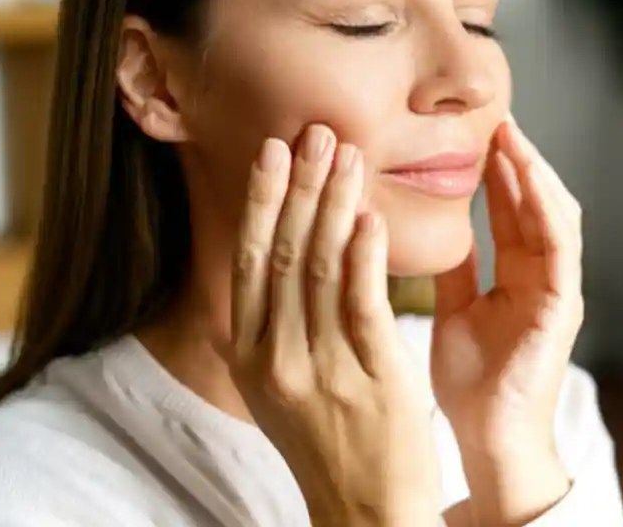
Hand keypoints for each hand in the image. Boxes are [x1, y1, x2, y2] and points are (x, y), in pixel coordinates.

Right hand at [220, 125, 440, 526]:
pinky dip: (365, 254)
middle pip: (284, 255)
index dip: (261, 202)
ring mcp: (322, 369)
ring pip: (322, 269)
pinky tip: (369, 214)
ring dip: (333, 204)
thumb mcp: (276, 388)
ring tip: (346, 155)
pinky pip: (363, 304)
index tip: (271, 152)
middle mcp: (277, 358)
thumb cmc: (326, 445)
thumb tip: (267, 260)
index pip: (250, 262)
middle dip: (298, 187)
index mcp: (251, 356)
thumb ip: (268, 328)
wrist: (364, 514)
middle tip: (313, 133)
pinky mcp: (372, 379)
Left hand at [431, 115, 581, 525]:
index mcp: (518, 275)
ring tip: (510, 132)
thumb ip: (453, 267)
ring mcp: (558, 288)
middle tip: (493, 113)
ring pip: (554, 213)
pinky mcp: (562, 305)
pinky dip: (545, 207)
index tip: (474, 128)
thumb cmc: (473, 380)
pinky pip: (561, 245)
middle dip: (517, 157)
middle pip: (535, 201)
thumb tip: (430, 225)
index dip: (496, 168)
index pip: (510, 207)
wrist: (488, 436)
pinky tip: (527, 176)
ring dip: (534, 171)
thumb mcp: (455, 308)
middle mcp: (543, 275)